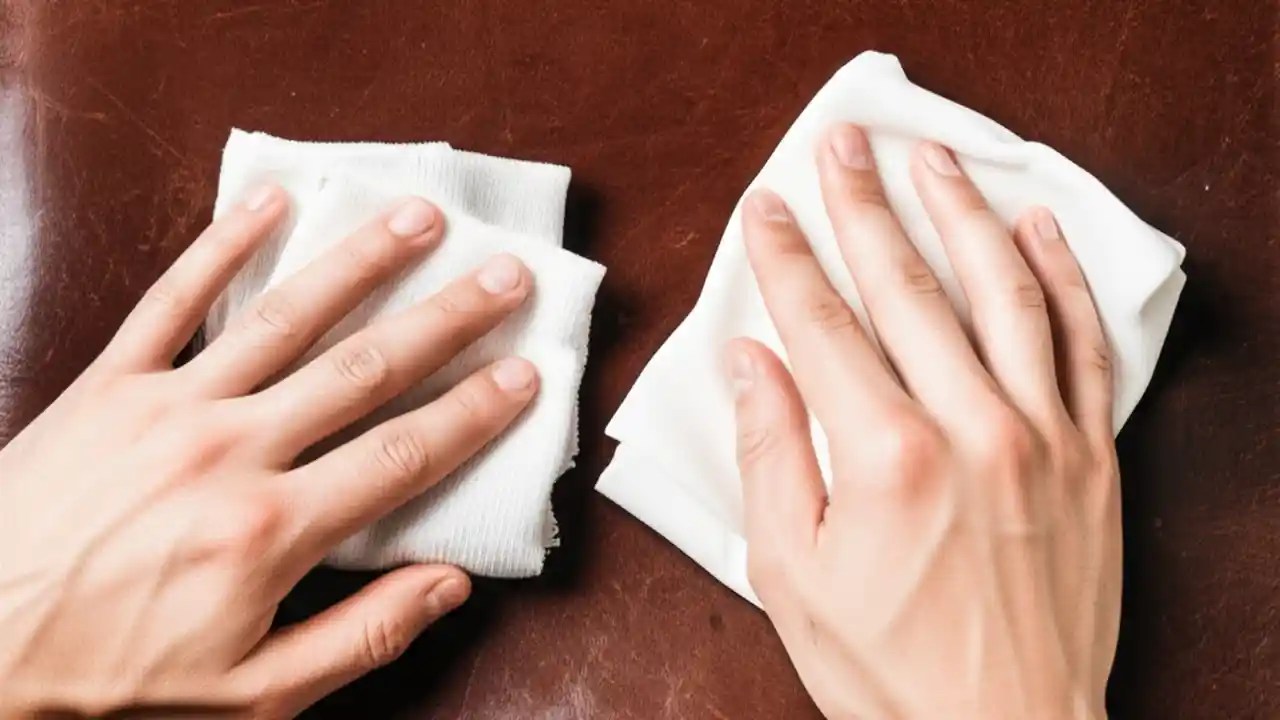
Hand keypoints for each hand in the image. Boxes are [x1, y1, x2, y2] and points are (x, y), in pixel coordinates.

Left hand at [0, 187, 538, 717]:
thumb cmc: (105, 684)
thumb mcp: (251, 698)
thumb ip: (359, 638)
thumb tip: (449, 587)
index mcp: (270, 531)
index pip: (403, 457)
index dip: (475, 413)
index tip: (527, 374)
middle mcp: (229, 453)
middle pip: (363, 370)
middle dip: (446, 320)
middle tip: (505, 276)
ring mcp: (167, 409)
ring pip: (285, 319)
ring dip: (360, 262)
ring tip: (419, 219)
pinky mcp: (106, 387)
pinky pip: (172, 300)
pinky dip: (222, 246)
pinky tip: (270, 204)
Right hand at [729, 125, 1119, 718]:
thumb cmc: (893, 673)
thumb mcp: (793, 576)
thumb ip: (772, 456)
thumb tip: (752, 364)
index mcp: (886, 457)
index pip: (823, 323)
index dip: (787, 256)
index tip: (767, 206)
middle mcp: (972, 427)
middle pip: (907, 288)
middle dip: (865, 207)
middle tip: (842, 147)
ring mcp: (1042, 434)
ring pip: (1000, 291)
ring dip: (961, 214)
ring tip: (932, 160)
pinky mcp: (1090, 455)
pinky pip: (1080, 342)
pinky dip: (1058, 276)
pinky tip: (1034, 228)